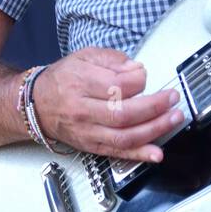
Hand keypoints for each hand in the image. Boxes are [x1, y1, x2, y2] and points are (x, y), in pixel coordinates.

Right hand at [31, 46, 183, 162]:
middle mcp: (82, 109)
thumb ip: (113, 59)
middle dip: (155, 107)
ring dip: (154, 130)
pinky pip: (118, 153)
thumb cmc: (62, 80)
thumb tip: (137, 70)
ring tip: (174, 119)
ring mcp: (87, 131)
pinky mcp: (91, 146)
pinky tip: (157, 153)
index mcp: (80, 82)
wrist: (36, 105)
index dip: (139, 80)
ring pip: (124, 136)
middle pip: (123, 113)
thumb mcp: (84, 57)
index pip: (117, 85)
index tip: (146, 76)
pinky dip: (140, 155)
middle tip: (173, 98)